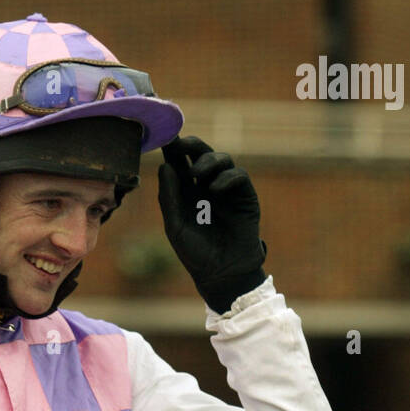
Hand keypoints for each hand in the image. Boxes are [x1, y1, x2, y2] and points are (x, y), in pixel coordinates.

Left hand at [158, 135, 266, 312]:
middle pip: (201, 154)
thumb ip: (169, 197)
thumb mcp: (175, 226)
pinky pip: (239, 175)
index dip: (173, 149)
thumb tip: (165, 166)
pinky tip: (215, 188)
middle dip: (191, 144)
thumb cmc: (195, 254)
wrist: (221, 274)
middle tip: (180, 143)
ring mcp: (227, 189)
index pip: (179, 163)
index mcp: (186, 192)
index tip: (164, 136)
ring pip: (221, 159)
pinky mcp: (245, 196)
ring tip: (198, 174)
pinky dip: (226, 177)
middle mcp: (206, 186)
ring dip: (208, 160)